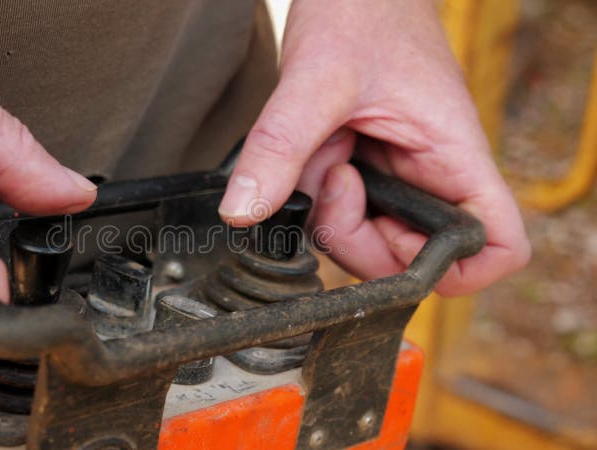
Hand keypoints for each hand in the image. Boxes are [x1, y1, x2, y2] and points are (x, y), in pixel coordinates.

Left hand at [219, 0, 529, 294]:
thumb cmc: (361, 12)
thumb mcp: (316, 80)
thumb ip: (279, 148)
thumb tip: (244, 212)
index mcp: (452, 157)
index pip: (496, 246)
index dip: (454, 269)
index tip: (393, 244)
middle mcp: (431, 175)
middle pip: (408, 257)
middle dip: (355, 236)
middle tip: (329, 178)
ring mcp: (397, 176)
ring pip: (366, 239)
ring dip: (327, 212)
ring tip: (319, 150)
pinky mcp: (368, 170)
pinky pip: (341, 210)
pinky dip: (314, 196)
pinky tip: (313, 154)